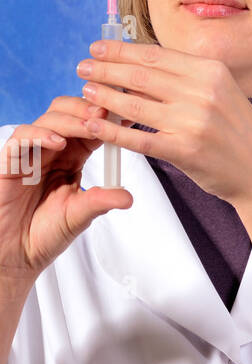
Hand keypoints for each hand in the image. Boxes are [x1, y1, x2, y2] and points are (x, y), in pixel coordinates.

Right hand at [0, 94, 132, 283]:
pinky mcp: (9, 163)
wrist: (17, 253)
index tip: (125, 115)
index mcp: (71, 159)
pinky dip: (40, 135)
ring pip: (46, 120)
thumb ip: (101, 201)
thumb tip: (128, 196)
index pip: (88, 129)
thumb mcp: (80, 216)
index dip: (105, 120)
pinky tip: (58, 142)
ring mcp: (30, 154)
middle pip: (66, 113)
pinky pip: (21, 139)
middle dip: (87, 110)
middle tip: (105, 114)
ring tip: (88, 126)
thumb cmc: (45, 233)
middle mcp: (50, 151)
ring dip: (69, 120)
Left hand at [75, 40, 251, 206]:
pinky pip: (139, 138)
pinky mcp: (185, 150)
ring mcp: (194, 121)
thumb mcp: (222, 94)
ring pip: (135, 104)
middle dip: (105, 69)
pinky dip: (114, 132)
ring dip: (104, 97)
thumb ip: (188, 79)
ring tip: (86, 93)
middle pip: (140, 75)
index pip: (155, 55)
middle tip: (82, 67)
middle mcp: (202, 91)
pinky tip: (97, 127)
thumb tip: (141, 67)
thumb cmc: (239, 135)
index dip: (121, 51)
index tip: (98, 49)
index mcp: (211, 71)